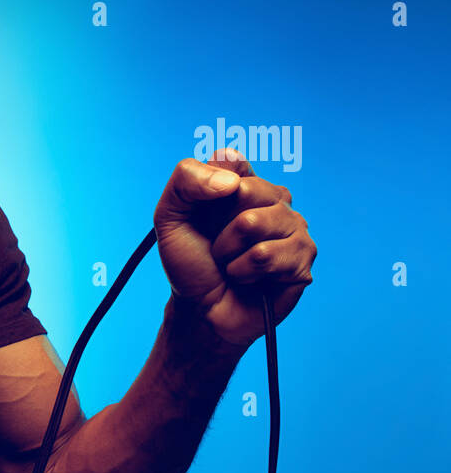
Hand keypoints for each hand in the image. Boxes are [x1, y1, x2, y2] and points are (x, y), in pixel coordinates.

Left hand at [153, 148, 315, 348]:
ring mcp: (294, 228)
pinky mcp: (303, 258)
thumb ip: (186, 180)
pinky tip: (247, 279)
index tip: (202, 213)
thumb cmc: (190, 263)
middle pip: (244, 190)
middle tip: (218, 246)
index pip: (231, 161)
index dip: (207, 192)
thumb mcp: (169, 218)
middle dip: (216, 226)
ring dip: (227, 252)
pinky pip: (266, 255)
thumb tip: (232, 183)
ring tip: (231, 264)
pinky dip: (243, 272)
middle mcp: (276, 200)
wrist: (200, 311)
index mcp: (246, 183)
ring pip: (253, 222)